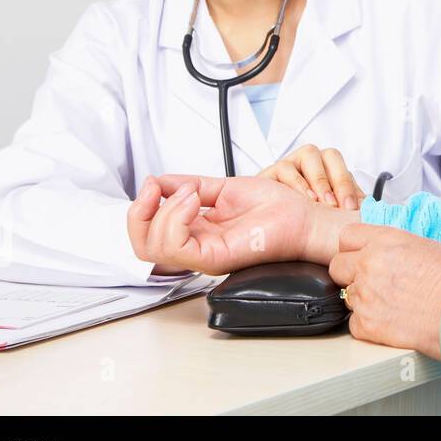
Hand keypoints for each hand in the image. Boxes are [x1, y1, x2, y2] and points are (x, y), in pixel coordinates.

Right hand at [128, 174, 357, 274]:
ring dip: (163, 211)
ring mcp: (204, 255)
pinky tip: (195, 202)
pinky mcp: (216, 258)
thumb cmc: (274, 206)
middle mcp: (197, 248)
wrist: (302, 216)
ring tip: (189, 194)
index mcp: (197, 233)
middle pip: (142, 247)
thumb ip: (189, 185)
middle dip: (138, 214)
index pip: (148, 235)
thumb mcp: (222, 187)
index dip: (139, 209)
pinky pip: (178, 246)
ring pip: (154, 248)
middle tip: (154, 190)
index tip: (151, 184)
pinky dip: (177, 218)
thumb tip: (157, 182)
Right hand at [259, 145, 365, 209]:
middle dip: (337, 180)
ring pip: (309, 154)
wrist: (272, 221)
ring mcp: (292, 163)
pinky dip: (296, 183)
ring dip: (319, 179)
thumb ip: (351, 208)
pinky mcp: (271, 172)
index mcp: (329, 169)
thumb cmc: (304, 215)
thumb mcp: (330, 211)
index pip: (344, 168)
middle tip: (337, 206)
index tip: (351, 208)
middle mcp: (312, 162)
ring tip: (320, 203)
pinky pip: (285, 167)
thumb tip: (373, 213)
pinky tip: (302, 199)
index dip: (349, 187)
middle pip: (330, 156)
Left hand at [328, 224, 440, 359]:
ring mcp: (365, 295)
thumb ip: (394, 246)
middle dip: (350, 274)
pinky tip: (391, 321)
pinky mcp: (366, 324)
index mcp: (385, 240)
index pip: (346, 236)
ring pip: (346, 296)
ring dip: (363, 300)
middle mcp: (369, 264)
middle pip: (337, 266)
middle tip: (371, 282)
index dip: (352, 247)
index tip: (359, 255)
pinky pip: (354, 323)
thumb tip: (382, 251)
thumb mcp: (425, 246)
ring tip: (390, 304)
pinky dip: (368, 324)